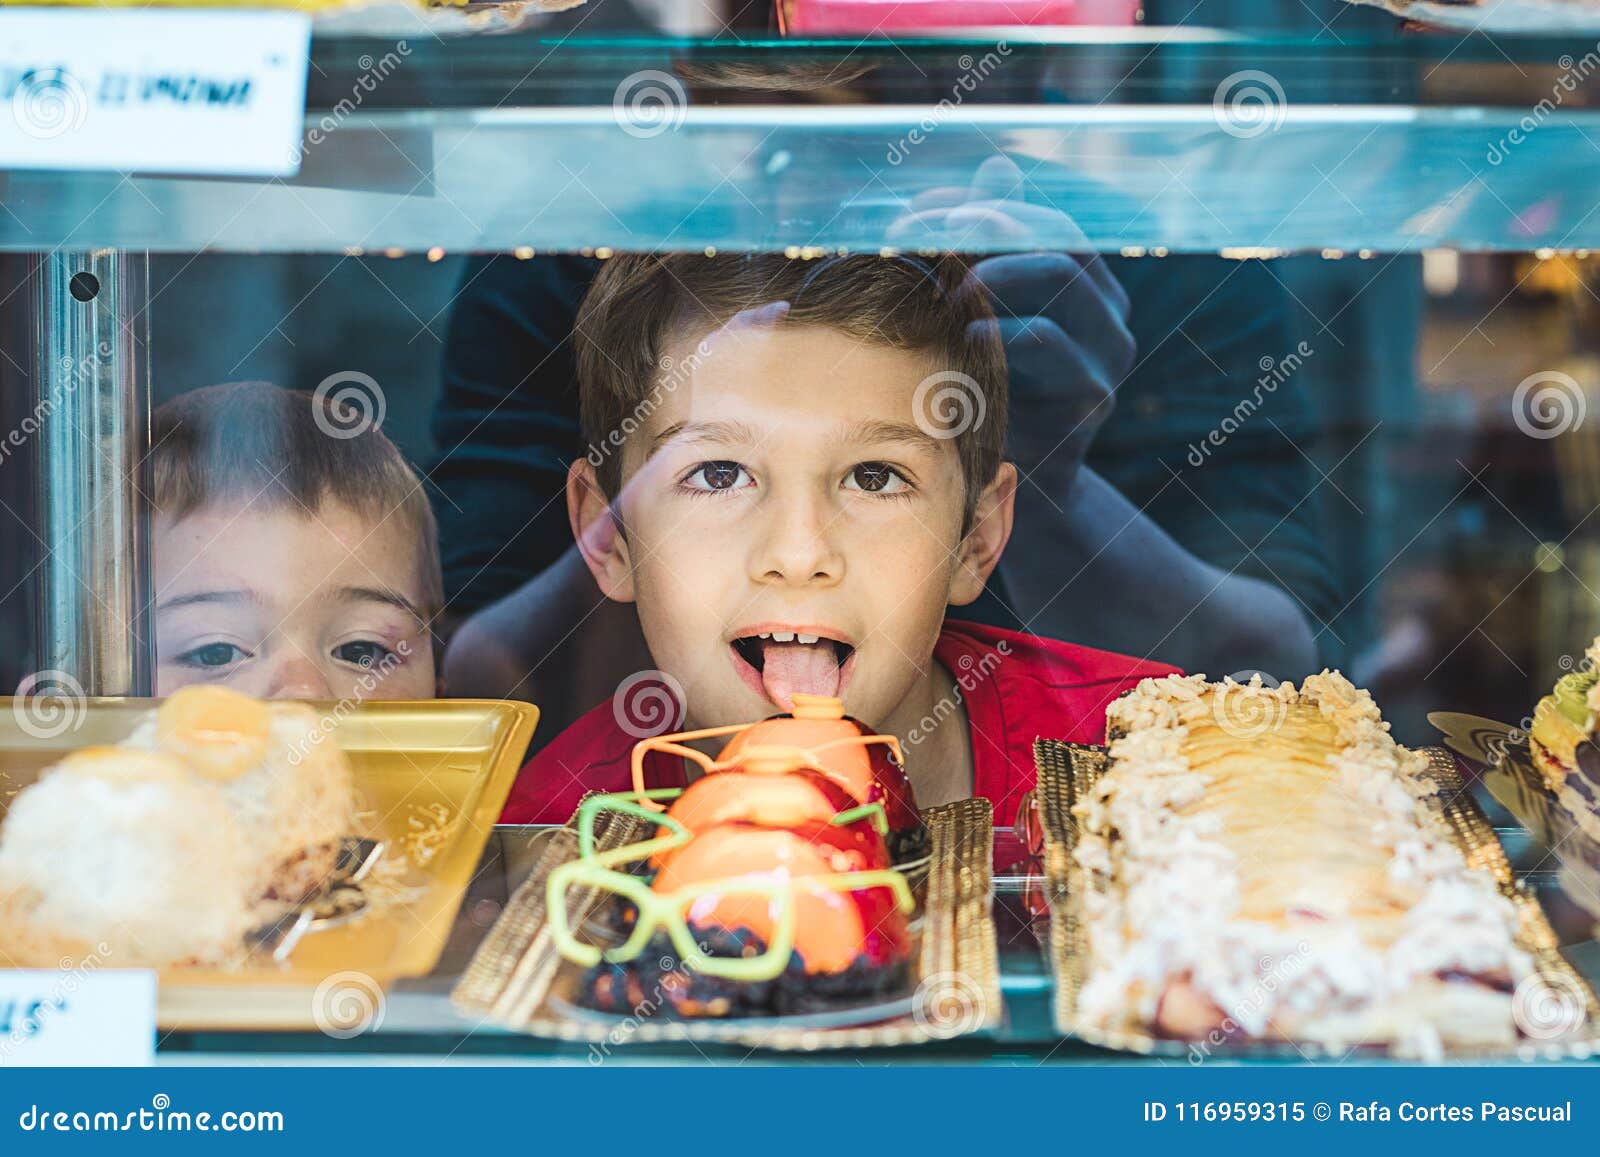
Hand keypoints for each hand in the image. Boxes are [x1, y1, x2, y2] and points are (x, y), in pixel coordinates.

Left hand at [888, 156, 1133, 495]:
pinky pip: (1052, 344)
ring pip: (1064, 274)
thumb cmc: (990, 396)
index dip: (981, 199)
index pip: (1042, 209)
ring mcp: (1108, 351)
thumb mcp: (979, 322)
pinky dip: (1001, 329)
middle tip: (917, 232)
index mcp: (1083, 279)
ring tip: (945, 278)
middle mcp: (1106, 307)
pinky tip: (961, 332)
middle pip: (1055, 228)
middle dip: (982, 222)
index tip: (917, 207)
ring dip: (996, 265)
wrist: (1022, 491)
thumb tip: (993, 163)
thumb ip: (982, 252)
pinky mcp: (1093, 396)